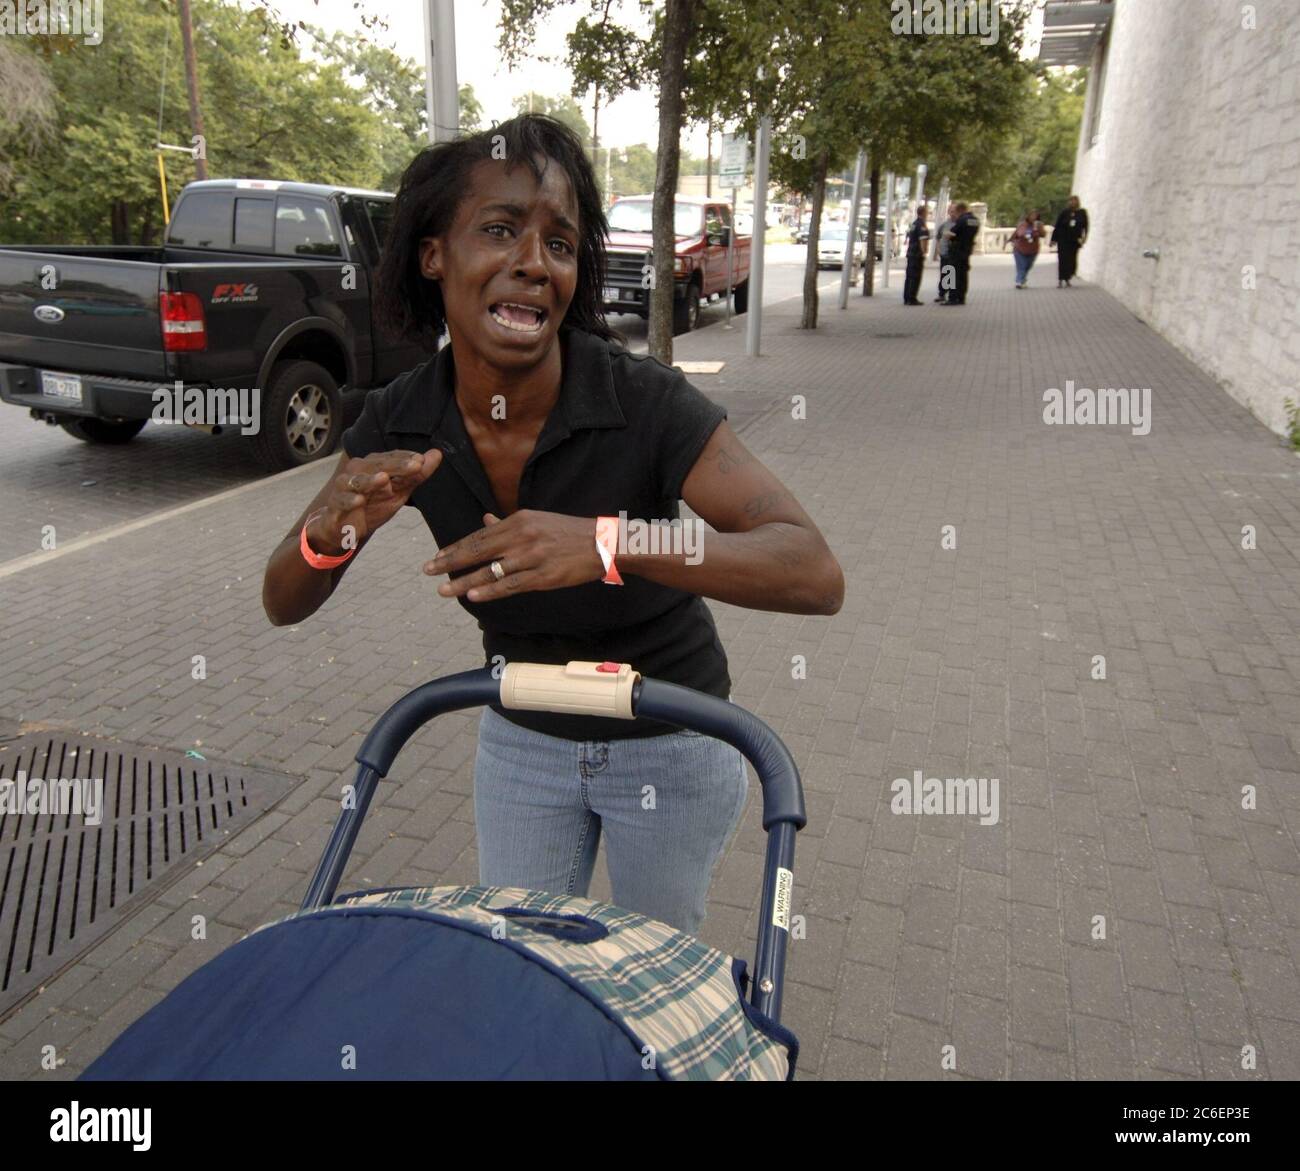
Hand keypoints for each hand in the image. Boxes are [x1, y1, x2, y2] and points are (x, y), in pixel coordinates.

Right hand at [308, 448, 440, 553]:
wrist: (343, 526)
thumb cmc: (372, 504)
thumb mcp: (399, 492)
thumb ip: (417, 475)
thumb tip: (437, 454)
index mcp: (374, 465)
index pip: (392, 457)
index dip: (407, 459)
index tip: (422, 460)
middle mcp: (358, 470)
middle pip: (378, 465)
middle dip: (397, 466)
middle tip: (415, 466)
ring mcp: (345, 486)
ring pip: (357, 481)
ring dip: (370, 480)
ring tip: (384, 479)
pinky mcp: (335, 504)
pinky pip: (341, 501)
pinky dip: (349, 501)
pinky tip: (359, 501)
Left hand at [422, 509, 603, 601]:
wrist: (603, 542)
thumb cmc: (569, 532)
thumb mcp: (537, 521)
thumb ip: (508, 524)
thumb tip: (484, 520)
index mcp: (519, 520)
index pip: (479, 535)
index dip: (455, 547)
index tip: (436, 556)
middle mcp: (522, 536)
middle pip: (478, 550)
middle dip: (449, 561)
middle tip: (427, 570)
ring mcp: (533, 556)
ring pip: (490, 571)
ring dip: (463, 582)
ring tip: (443, 590)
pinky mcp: (544, 576)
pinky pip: (511, 585)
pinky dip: (490, 590)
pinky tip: (473, 595)